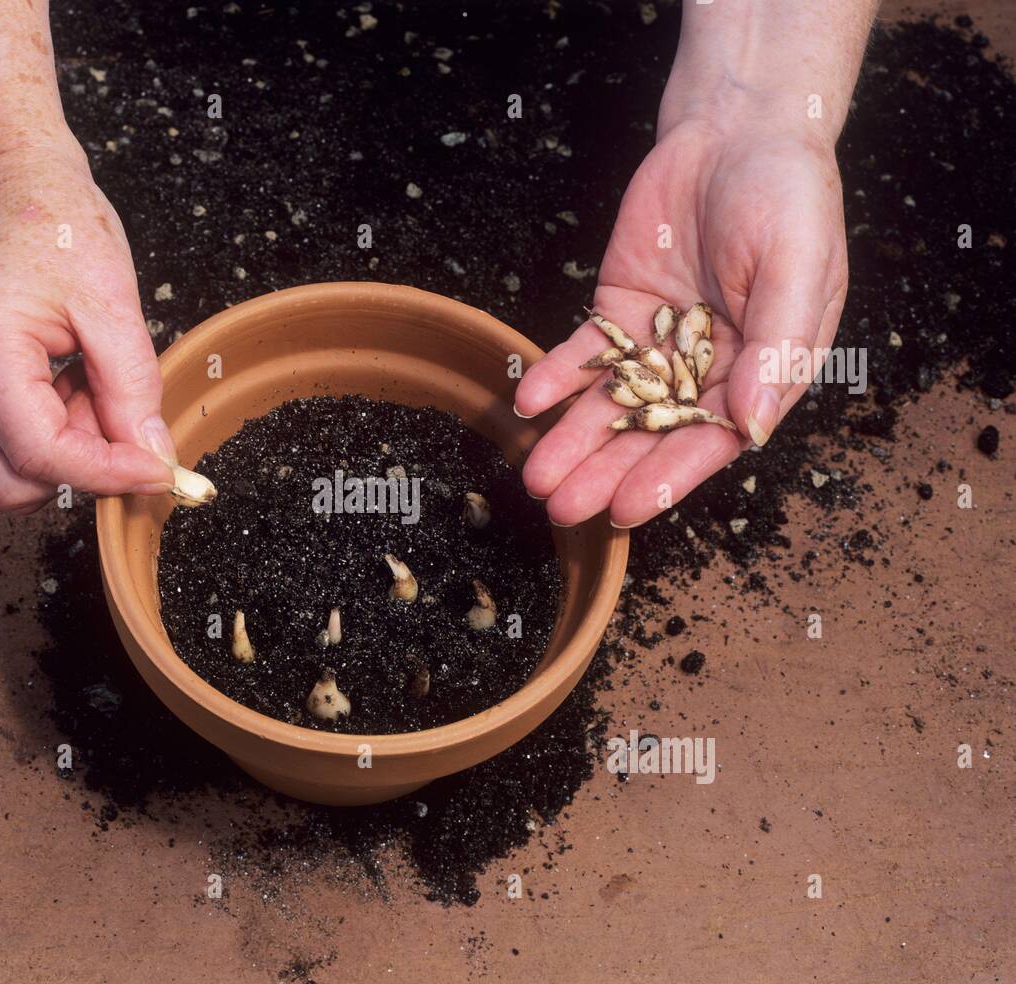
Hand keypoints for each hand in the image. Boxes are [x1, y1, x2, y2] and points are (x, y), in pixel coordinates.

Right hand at [0, 146, 175, 513]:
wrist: (13, 188)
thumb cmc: (56, 227)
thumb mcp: (113, 302)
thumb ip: (133, 388)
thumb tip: (153, 456)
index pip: (41, 453)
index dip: (107, 474)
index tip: (161, 470)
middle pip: (12, 484)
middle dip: (79, 472)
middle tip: (122, 423)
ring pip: (11, 474)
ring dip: (68, 454)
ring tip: (93, 388)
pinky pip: (10, 447)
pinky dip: (55, 436)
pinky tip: (74, 385)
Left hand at [516, 120, 847, 527]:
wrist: (737, 133)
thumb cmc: (788, 197)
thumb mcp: (798, 266)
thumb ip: (777, 348)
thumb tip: (754, 425)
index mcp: (762, 374)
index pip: (710, 441)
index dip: (668, 478)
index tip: (625, 509)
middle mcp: (708, 371)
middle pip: (650, 434)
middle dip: (605, 472)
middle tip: (561, 509)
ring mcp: (659, 344)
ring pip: (611, 403)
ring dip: (572, 440)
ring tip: (535, 476)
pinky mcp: (620, 312)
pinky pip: (585, 354)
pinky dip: (556, 378)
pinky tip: (527, 402)